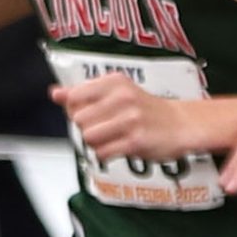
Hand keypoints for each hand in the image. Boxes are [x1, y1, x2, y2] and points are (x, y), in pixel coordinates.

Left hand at [52, 74, 194, 161]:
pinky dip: (105, 155)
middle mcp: (122, 97)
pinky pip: (102, 153)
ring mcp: (130, 119)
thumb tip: (55, 93)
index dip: (75, 110)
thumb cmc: (145, 109)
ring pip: (88, 137)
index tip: (90, 113)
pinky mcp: (135, 141)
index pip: (73, 97)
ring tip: (112, 138)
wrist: (181, 124)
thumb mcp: (115, 92)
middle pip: (78, 120)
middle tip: (105, 128)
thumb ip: (83, 93)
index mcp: (114, 82)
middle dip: (86, 128)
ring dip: (95, 143)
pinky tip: (118, 147)